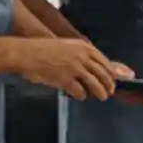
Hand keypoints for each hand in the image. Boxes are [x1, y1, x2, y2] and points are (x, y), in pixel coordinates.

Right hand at [18, 40, 133, 100]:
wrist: (28, 53)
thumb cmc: (44, 49)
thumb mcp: (67, 46)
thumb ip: (81, 55)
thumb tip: (94, 66)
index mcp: (84, 47)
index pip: (105, 62)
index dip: (111, 73)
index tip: (114, 79)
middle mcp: (82, 57)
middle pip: (103, 74)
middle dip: (109, 84)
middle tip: (110, 91)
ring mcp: (75, 68)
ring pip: (95, 83)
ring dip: (100, 92)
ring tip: (102, 96)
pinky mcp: (67, 80)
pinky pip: (80, 91)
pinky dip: (82, 95)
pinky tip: (81, 96)